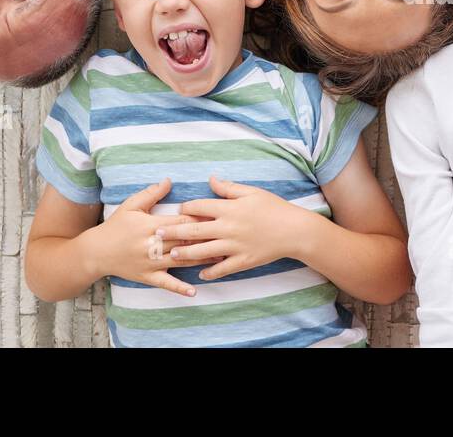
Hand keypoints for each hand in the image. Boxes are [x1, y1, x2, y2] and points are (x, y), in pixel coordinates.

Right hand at [83, 178, 214, 295]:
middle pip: (185, 240)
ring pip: (181, 260)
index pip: (181, 221)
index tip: (218, 216)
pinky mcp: (147, 277)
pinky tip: (194, 291)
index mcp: (151, 225)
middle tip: (228, 236)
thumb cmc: (116, 226)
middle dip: (206, 238)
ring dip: (202, 259)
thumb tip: (169, 181)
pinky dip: (180, 288)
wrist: (96, 252)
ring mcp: (151, 263)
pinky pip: (166, 284)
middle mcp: (152, 245)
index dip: (200, 219)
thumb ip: (151, 193)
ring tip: (222, 258)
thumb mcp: (131, 206)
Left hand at [155, 176, 317, 279]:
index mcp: (229, 209)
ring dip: (185, 254)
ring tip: (172, 254)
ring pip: (202, 252)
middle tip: (158, 235)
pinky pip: (221, 268)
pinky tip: (200, 273)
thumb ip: (228, 188)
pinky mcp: (242, 261)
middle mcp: (228, 228)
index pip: (198, 207)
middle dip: (174, 232)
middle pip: (193, 231)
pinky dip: (209, 272)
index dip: (185, 208)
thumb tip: (210, 179)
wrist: (294, 230)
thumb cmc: (274, 208)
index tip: (177, 211)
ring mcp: (234, 246)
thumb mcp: (252, 192)